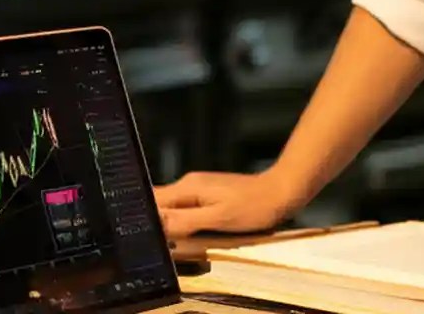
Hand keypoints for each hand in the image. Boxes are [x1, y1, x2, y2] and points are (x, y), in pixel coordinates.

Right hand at [153, 169, 303, 238]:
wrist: (279, 193)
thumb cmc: (253, 207)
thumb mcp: (217, 217)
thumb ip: (185, 220)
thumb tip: (156, 222)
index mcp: (188, 187)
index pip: (153, 200)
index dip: (145, 217)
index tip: (144, 233)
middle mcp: (189, 184)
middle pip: (160, 202)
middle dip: (156, 220)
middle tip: (159, 239)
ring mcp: (199, 188)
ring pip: (173, 205)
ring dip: (170, 221)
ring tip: (175, 237)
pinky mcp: (208, 194)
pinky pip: (186, 207)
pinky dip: (183, 219)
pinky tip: (189, 231)